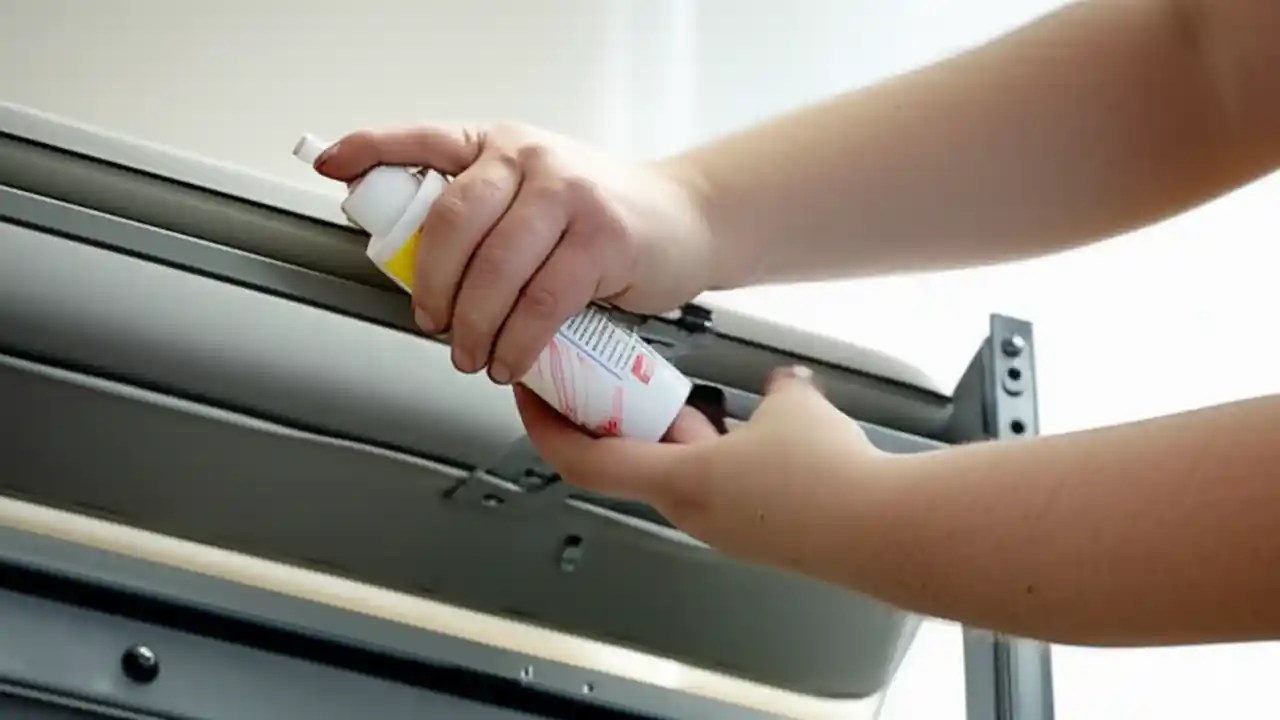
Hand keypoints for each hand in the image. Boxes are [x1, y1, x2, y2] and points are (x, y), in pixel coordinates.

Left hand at [313, 123, 716, 383]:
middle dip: (431, 286)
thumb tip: (420, 274)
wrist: (687, 220)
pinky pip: (542, 303)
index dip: (372, 150)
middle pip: (453, 222)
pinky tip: (510, 360)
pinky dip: (518, 343)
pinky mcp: (602, 239)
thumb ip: (486, 220)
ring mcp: (569, 195)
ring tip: (470, 355)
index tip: (332, 169)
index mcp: (501, 146)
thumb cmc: (601, 218)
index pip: (425, 140)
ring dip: (473, 326)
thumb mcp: (537, 198)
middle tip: (430, 323)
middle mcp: (530, 159)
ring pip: (496, 270)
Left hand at [515, 366, 893, 574]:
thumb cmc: (829, 479)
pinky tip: (752, 431)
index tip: (533, 395)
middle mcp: (692, 510)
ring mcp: (721, 525)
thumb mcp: (794, 403)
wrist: (880, 528)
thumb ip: (776, 386)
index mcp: (681, 480)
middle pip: (627, 461)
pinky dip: (713, 454)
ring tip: (687, 396)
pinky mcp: (752, 531)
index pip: (584, 460)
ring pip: (675, 471)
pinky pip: (714, 486)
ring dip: (671, 435)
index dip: (547, 426)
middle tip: (608, 380)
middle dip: (618, 419)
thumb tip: (783, 382)